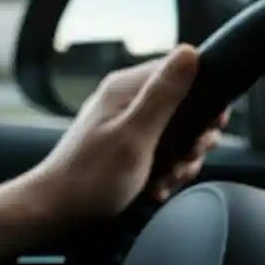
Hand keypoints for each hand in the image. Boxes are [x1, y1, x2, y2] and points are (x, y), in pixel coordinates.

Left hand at [24, 45, 227, 220]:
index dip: (204, 97)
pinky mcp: (126, 146)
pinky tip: (157, 186)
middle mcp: (126, 100)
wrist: (55, 211)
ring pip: (176, 133)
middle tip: (185, 159)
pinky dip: (165, 171)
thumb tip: (190, 53)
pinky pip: (161, 151)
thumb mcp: (135, 135)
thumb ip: (164, 95)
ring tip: (167, 179)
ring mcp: (125, 123)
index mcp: (126, 88)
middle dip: (194, 137)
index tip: (210, 125)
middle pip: (184, 105)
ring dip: (181, 160)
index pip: (180, 69)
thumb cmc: (90, 177)